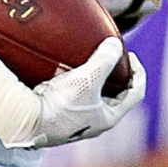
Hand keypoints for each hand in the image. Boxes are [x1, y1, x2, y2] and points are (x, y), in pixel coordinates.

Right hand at [20, 38, 145, 148]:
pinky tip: (63, 71)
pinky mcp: (59, 118)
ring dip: (93, 79)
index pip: (136, 93)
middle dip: (115, 76)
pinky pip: (73, 97)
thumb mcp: (88, 77)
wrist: (28, 122)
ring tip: (87, 61)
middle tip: (110, 58)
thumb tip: (115, 43)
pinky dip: (73, 83)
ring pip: (93, 97)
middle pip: (115, 96)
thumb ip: (105, 59)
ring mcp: (77, 122)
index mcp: (109, 117)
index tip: (130, 55)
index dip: (139, 72)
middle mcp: (95, 123)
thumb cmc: (62, 104)